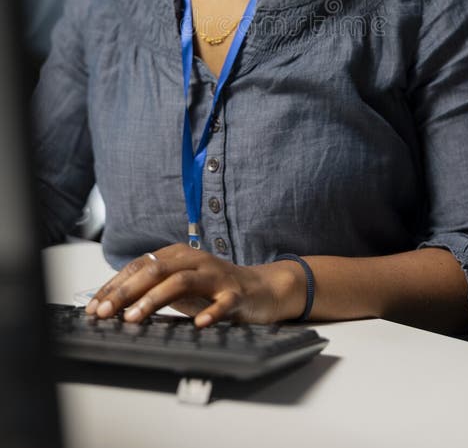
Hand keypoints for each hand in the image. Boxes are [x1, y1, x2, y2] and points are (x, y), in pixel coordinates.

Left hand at [85, 244, 305, 326]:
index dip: (115, 285)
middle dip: (127, 291)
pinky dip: (211, 312)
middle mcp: (195, 260)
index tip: (95, 307)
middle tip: (107, 312)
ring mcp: (216, 276)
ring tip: (135, 317)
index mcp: (178, 255)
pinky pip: (223, 302)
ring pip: (182, 281)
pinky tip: (199, 324)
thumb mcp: (179, 287)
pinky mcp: (236, 293)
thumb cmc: (214, 289)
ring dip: (155, 299)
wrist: (260, 289)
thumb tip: (112, 305)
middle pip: (156, 269)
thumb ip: (152, 290)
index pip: (140, 265)